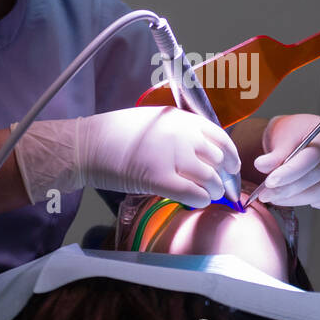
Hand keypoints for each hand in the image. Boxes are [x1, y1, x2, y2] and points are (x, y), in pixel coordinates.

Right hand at [13, 106, 240, 207]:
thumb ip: (180, 131)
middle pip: (219, 160)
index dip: (230, 156)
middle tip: (219, 187)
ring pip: (211, 179)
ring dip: (213, 191)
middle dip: (223, 177)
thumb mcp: (155, 120)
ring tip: (208, 196)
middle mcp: (182, 135)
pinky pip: (194, 194)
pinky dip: (200, 200)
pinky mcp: (160, 179)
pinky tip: (196, 202)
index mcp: (181, 118)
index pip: (220, 137)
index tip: (232, 168)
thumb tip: (203, 152)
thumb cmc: (117, 134)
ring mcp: (172, 157)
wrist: (88, 145)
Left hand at [252, 114, 319, 208]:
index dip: (290, 172)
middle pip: (318, 176)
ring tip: (279, 198)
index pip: (311, 157)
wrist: (302, 135)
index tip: (270, 182)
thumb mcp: (281, 137)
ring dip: (301, 199)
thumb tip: (262, 166)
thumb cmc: (292, 134)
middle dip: (290, 189)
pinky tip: (310, 201)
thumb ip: (274, 154)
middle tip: (268, 195)